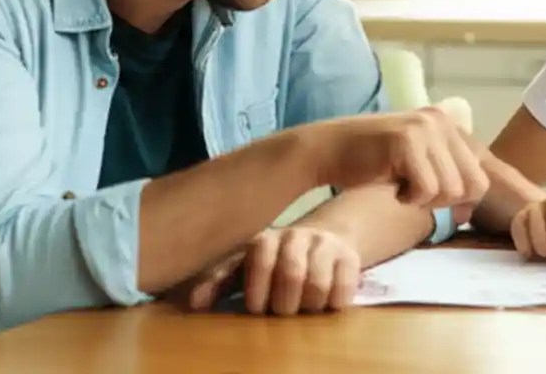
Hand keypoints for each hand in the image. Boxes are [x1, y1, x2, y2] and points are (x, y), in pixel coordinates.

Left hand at [172, 227, 363, 314]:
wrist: (326, 238)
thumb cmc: (277, 260)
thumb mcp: (246, 267)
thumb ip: (220, 281)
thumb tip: (194, 303)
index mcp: (266, 238)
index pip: (259, 261)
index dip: (257, 293)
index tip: (257, 307)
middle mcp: (296, 236)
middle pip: (291, 276)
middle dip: (284, 304)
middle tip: (283, 310)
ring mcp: (325, 244)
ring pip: (317, 286)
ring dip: (309, 306)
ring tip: (305, 306)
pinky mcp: (351, 257)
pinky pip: (343, 290)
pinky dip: (334, 303)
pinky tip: (327, 302)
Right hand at [309, 101, 489, 209]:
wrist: (325, 150)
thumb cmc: (370, 163)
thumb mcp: (418, 161)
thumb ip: (446, 174)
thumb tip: (470, 210)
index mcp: (448, 123)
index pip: (480, 175)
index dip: (459, 198)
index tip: (430, 199)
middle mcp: (441, 120)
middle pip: (472, 184)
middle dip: (444, 201)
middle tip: (413, 194)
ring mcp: (425, 127)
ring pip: (451, 190)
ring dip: (423, 200)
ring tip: (400, 187)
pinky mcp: (407, 140)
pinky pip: (427, 189)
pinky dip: (408, 199)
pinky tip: (391, 187)